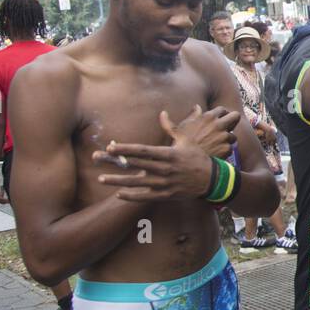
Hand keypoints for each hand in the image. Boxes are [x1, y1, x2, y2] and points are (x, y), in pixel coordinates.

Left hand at [92, 109, 219, 200]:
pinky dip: (132, 196)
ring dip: (117, 180)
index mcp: (168, 154)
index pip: (142, 151)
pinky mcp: (167, 195)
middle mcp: (165, 169)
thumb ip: (171, 128)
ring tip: (101, 179)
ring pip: (137, 182)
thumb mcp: (187, 140)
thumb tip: (163, 113)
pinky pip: (146, 196)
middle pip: (135, 165)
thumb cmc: (198, 158)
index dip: (125, 149)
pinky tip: (119, 194)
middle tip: (96, 159)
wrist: (213, 180)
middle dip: (114, 162)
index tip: (110, 147)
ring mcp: (165, 183)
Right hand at [168, 104, 237, 158]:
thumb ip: (191, 115)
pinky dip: (224, 151)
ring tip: (217, 145)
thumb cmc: (181, 143)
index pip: (222, 109)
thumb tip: (197, 106)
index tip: (218, 119)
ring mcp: (224, 137)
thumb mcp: (182, 126)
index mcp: (209, 117)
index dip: (221, 114)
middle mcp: (219, 125)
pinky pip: (230, 148)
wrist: (186, 161)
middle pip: (236, 116)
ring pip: (233, 136)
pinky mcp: (227, 148)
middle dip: (233, 120)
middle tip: (228, 126)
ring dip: (227, 139)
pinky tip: (216, 153)